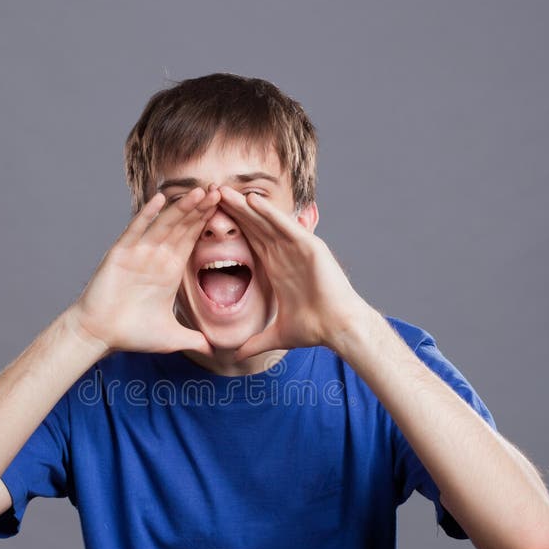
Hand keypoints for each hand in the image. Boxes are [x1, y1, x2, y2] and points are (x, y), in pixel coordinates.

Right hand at [69, 186, 220, 355]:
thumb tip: (215, 351)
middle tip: (220, 189)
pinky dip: (147, 214)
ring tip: (200, 191)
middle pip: (182, 226)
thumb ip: (194, 340)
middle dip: (201, 208)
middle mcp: (156, 257)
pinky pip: (136, 229)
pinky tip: (160, 198)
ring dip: (181, 207)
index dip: (208, 224)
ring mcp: (139, 252)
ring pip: (164, 224)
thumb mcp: (172, 338)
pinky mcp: (121, 254)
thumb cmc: (132, 334)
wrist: (100, 335)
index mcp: (170, 270)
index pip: (193, 240)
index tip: (227, 208)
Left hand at [218, 186, 371, 359]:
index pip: (251, 242)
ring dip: (246, 207)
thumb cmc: (314, 330)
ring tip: (224, 191)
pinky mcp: (310, 247)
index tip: (210, 218)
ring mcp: (298, 248)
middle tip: (210, 194)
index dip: (232, 229)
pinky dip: (269, 213)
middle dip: (233, 211)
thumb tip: (236, 357)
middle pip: (255, 227)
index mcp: (277, 269)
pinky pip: (285, 226)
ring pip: (267, 222)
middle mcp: (286, 254)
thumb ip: (255, 343)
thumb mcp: (276, 336)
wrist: (338, 329)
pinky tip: (252, 201)